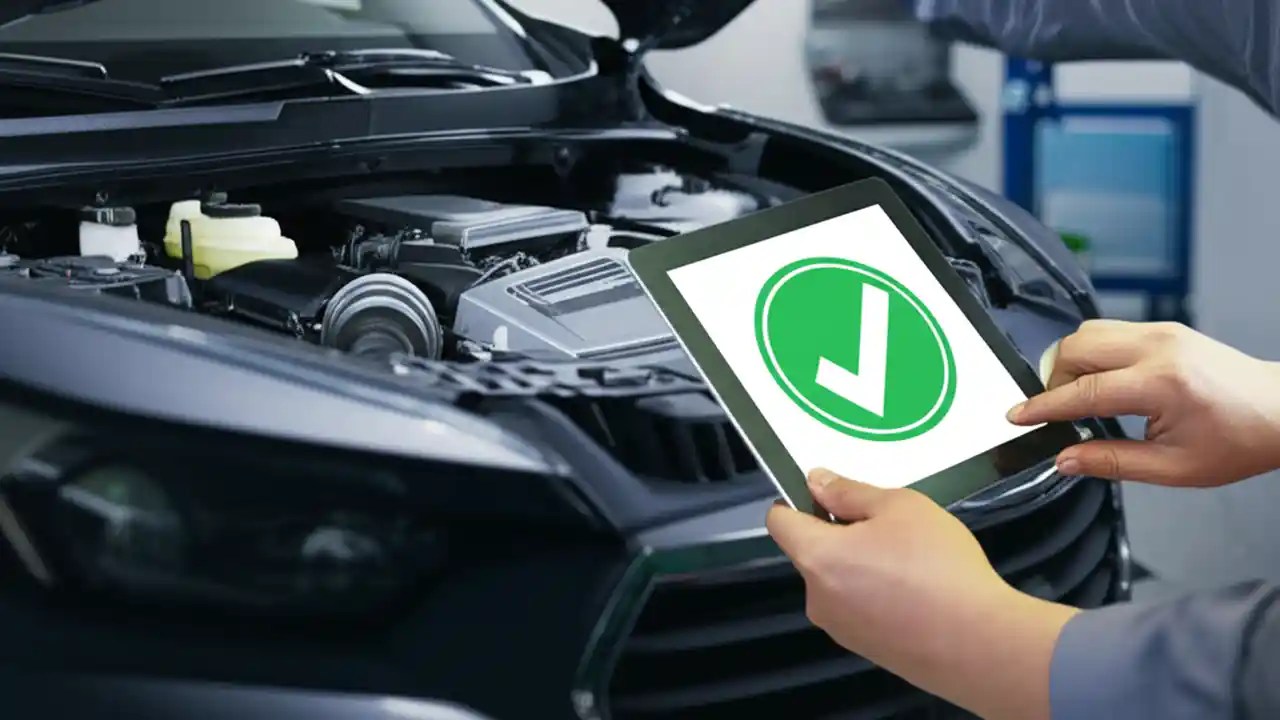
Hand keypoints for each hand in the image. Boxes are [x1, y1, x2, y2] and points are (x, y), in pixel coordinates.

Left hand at [767, 469, 1077, 719]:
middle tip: (888, 527)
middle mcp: (817, 598)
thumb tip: (816, 481)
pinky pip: (859, 609)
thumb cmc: (938, 565)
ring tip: (910, 562)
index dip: (797, 501)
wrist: (980, 644)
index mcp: (816, 558)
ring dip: (860, 565)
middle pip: (810, 552)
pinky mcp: (866, 651)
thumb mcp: (900, 507)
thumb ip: (850, 492)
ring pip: (837, 581)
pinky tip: (917, 594)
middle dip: (839, 534)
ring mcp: (840, 630)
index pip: (778, 521)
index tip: (830, 495)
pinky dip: (877, 596)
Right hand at [1008, 320, 1279, 485]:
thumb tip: (1066, 460)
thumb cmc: (1240, 439)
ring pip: (1087, 332)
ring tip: (1080, 397)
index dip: (1044, 406)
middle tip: (1057, 411)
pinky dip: (1092, 354)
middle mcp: (1158, 347)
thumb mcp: (1174, 468)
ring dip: (1071, 363)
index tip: (1019, 416)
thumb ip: (1111, 462)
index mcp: (1161, 383)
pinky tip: (1102, 382)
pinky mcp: (1164, 328)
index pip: (1083, 392)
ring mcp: (1161, 332)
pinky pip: (1109, 331)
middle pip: (1075, 348)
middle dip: (1053, 380)